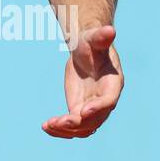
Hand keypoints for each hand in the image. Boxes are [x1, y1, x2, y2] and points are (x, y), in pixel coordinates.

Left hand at [42, 24, 122, 138]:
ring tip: (49, 125)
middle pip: (95, 119)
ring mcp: (92, 108)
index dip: (98, 108)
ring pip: (84, 128)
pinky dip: (60, 130)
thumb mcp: (95, 38)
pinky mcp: (79, 110)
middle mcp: (105, 100)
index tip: (82, 112)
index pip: (109, 101)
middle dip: (78, 123)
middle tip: (59, 121)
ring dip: (67, 130)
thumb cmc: (93, 42)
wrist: (86, 50)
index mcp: (113, 84)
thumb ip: (102, 37)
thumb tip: (110, 30)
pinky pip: (73, 127)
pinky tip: (46, 127)